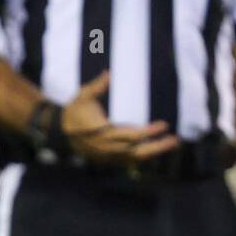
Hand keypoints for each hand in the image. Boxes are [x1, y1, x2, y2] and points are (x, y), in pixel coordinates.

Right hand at [59, 71, 179, 164]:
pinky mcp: (107, 159)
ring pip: (135, 158)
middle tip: (175, 140)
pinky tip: (154, 149)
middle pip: (138, 151)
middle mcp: (107, 147)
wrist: (60, 130)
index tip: (164, 125)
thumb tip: (109, 73)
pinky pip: (128, 161)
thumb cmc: (74, 111)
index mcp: (104, 132)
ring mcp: (107, 155)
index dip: (150, 132)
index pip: (133, 135)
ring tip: (170, 144)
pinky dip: (143, 157)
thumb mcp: (83, 95)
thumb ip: (97, 86)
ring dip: (154, 152)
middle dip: (158, 146)